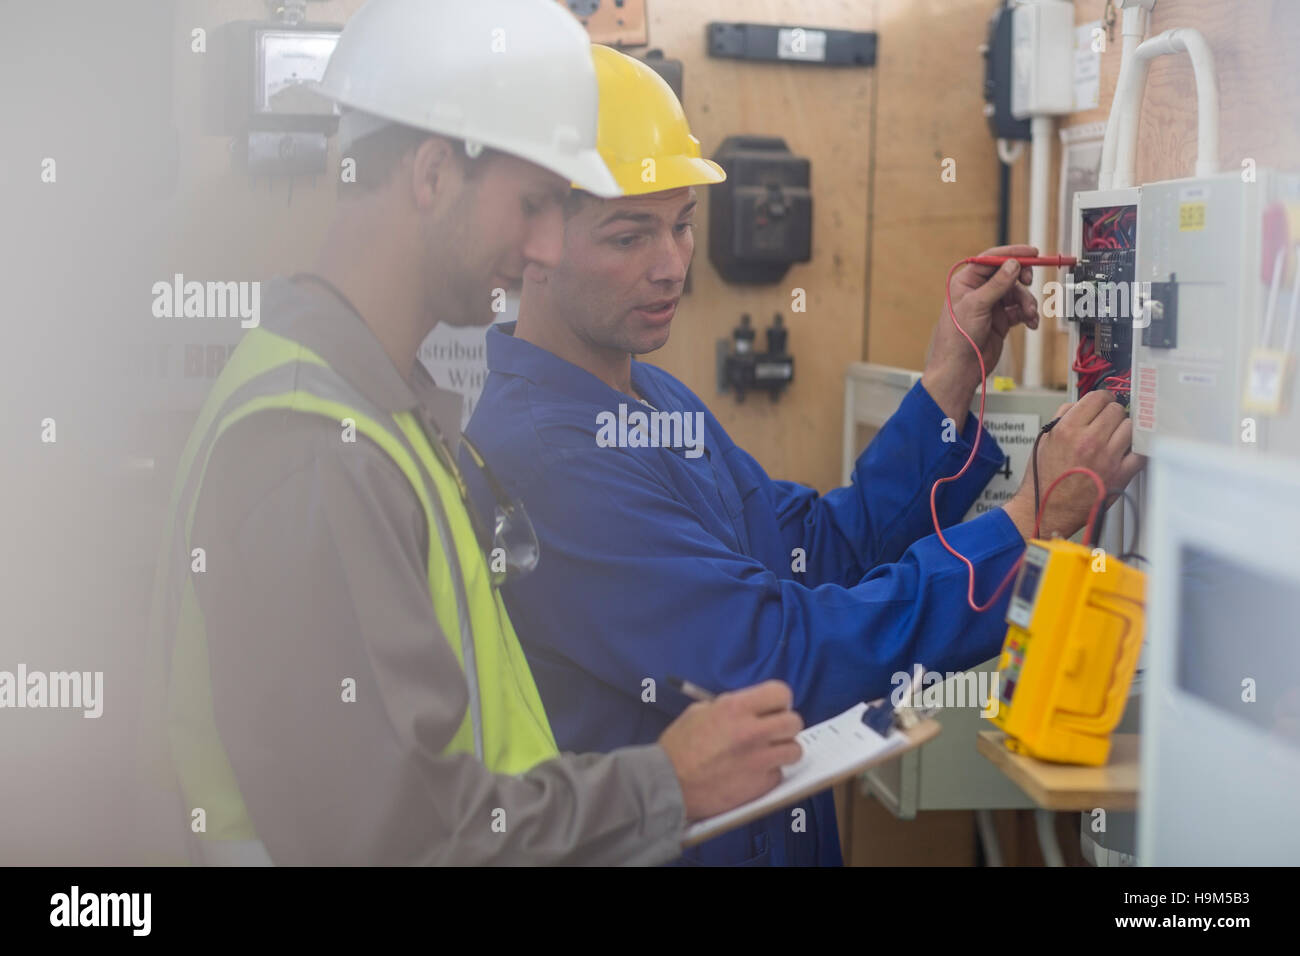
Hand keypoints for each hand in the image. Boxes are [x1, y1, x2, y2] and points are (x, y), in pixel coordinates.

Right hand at [658, 680, 803, 821]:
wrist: (668, 784)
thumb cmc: (679, 747)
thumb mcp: (699, 711)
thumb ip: (729, 707)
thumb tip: (750, 708)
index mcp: (736, 708)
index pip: (781, 693)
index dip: (779, 701)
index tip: (773, 709)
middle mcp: (753, 732)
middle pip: (794, 722)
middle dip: (784, 726)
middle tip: (771, 733)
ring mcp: (759, 760)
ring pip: (795, 750)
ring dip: (783, 751)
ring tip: (766, 754)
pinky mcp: (760, 785)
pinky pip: (779, 775)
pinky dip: (769, 774)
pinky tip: (751, 774)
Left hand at [920, 244, 1039, 426]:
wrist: (960, 368)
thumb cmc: (957, 338)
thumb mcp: (976, 305)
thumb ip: (997, 284)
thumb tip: (1013, 265)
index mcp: (966, 282)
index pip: (991, 259)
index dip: (1011, 254)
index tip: (1031, 253)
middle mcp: (979, 291)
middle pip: (1008, 274)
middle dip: (1022, 278)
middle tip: (1029, 282)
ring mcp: (991, 306)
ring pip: (1017, 294)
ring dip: (1027, 302)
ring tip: (1029, 313)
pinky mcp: (1001, 320)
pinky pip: (1020, 310)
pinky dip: (1028, 315)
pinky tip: (1030, 323)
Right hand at [1003, 390, 1145, 540]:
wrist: (1047, 508)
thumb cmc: (1044, 478)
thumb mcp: (1045, 440)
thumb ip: (1063, 417)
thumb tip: (1081, 404)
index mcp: (1068, 429)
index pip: (1098, 397)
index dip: (1102, 398)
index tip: (1103, 403)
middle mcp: (1089, 441)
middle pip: (1117, 410)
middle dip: (1112, 414)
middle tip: (1108, 423)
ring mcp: (1107, 458)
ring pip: (1130, 427)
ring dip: (1124, 430)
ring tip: (1115, 438)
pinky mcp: (1120, 475)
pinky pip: (1140, 452)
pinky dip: (1136, 449)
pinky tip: (1127, 451)